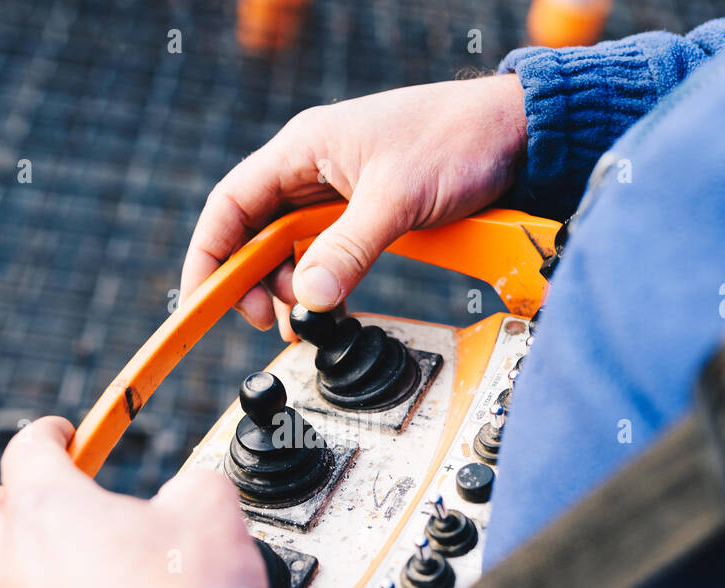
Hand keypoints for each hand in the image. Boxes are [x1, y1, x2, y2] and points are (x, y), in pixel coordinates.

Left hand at [0, 417, 266, 587]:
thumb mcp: (210, 510)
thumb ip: (190, 485)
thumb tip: (187, 494)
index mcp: (47, 509)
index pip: (26, 450)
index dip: (50, 435)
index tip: (66, 435)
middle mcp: (12, 564)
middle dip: (13, 498)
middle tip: (54, 500)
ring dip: (22, 564)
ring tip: (73, 568)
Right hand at [180, 74, 526, 338]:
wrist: (519, 131)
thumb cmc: (458, 139)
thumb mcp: (396, 199)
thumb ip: (348, 250)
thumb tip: (307, 299)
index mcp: (303, 147)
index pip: (230, 205)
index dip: (210, 255)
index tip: (204, 300)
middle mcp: (313, 166)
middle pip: (255, 230)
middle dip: (253, 280)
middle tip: (269, 320)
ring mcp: (339, 188)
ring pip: (291, 245)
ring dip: (290, 285)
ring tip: (307, 317)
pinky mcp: (367, 209)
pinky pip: (326, 250)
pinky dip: (322, 281)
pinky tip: (331, 305)